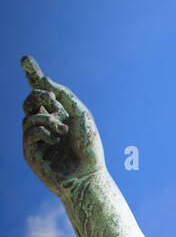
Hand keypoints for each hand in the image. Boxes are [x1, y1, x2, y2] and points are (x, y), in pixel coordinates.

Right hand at [21, 55, 104, 195]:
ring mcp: (37, 139)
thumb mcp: (80, 114)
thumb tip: (43, 80)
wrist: (87, 176)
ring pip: (29, 115)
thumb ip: (63, 95)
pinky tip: (55, 139)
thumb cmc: (89, 148)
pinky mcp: (30, 152)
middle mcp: (46, 126)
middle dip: (38, 93)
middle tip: (52, 98)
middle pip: (30, 100)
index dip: (34, 77)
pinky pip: (29, 130)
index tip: (26, 59)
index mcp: (59, 116)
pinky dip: (42, 129)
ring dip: (47, 118)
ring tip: (63, 131)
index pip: (42, 94)